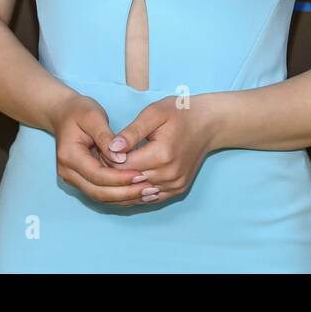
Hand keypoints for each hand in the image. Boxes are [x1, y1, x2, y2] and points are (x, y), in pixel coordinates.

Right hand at [47, 92, 158, 206]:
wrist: (63, 114)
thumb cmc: (79, 111)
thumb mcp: (93, 117)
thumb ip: (106, 137)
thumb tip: (120, 158)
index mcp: (69, 156)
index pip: (97, 175)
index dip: (120, 178)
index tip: (141, 175)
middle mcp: (67, 172)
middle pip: (98, 191)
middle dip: (125, 193)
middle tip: (149, 189)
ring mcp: (72, 178)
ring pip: (100, 196)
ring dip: (124, 198)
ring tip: (148, 193)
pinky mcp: (81, 180)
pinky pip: (101, 193)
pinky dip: (119, 196)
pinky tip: (137, 193)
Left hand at [104, 95, 219, 204]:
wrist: (209, 124)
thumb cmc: (180, 113)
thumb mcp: (154, 113)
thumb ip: (132, 132)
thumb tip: (111, 148)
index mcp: (161, 155)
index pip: (122, 167)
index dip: (107, 159)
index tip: (102, 147)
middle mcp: (169, 175)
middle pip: (128, 181)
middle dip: (113, 171)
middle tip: (104, 157)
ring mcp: (174, 185)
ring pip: (137, 193)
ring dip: (123, 183)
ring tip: (116, 166)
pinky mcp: (177, 190)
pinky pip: (150, 198)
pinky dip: (136, 191)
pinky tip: (127, 180)